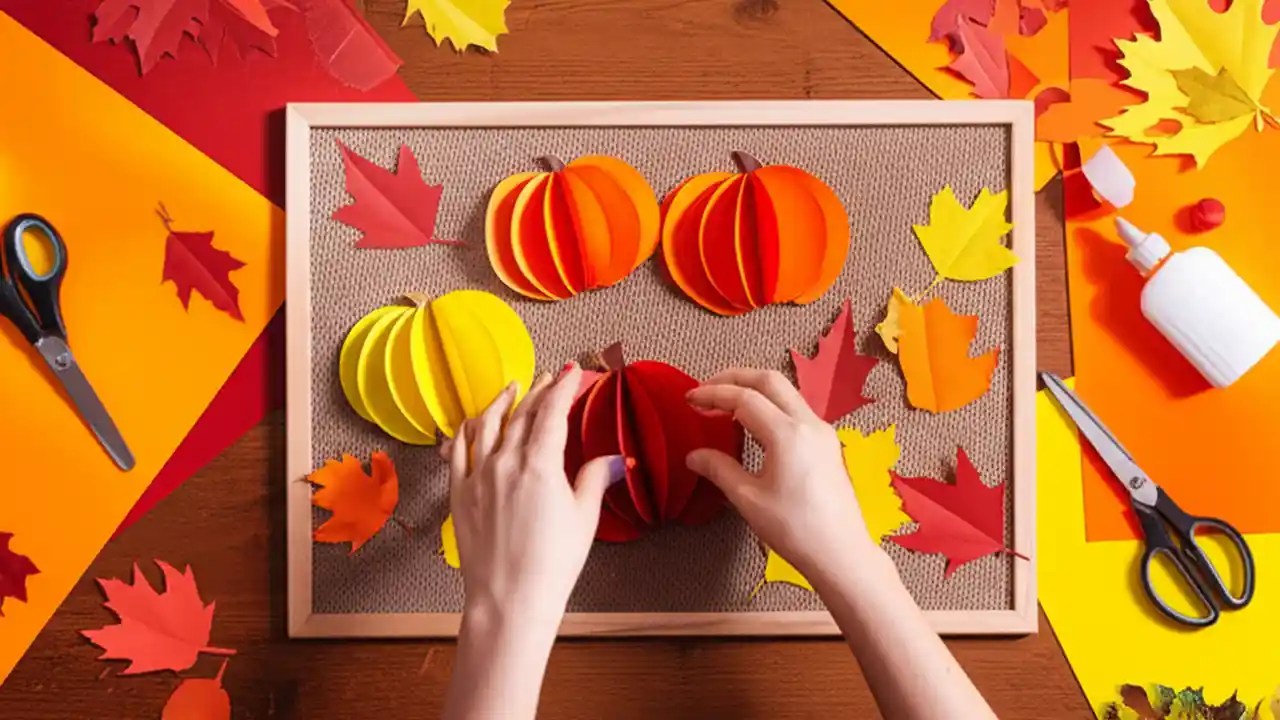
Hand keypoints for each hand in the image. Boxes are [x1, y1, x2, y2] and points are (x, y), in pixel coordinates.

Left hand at [447, 365, 624, 625]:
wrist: (509, 598)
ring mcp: (478, 476)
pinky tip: (473, 422)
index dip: (563, 388)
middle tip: (549, 378)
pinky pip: (459, 450)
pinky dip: (467, 430)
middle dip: (538, 391)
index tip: (571, 373)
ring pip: (488, 425)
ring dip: (502, 402)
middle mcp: (506, 462)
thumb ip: (594, 478)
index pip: (552, 412)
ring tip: (511, 389)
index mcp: (541, 465)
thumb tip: (613, 459)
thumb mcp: (584, 518)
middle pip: (522, 414)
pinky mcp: (460, 493)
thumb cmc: (552, 563)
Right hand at [685, 368, 873, 583]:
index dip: (713, 394)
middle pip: (769, 380)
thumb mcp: (748, 500)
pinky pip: (795, 410)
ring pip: (785, 392)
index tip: (689, 399)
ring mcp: (822, 432)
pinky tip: (753, 425)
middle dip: (734, 378)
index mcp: (787, 434)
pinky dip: (770, 406)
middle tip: (706, 389)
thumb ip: (719, 470)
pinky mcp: (827, 444)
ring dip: (753, 390)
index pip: (744, 398)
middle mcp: (808, 424)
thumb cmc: (794, 530)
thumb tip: (694, 456)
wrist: (840, 554)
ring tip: (725, 405)